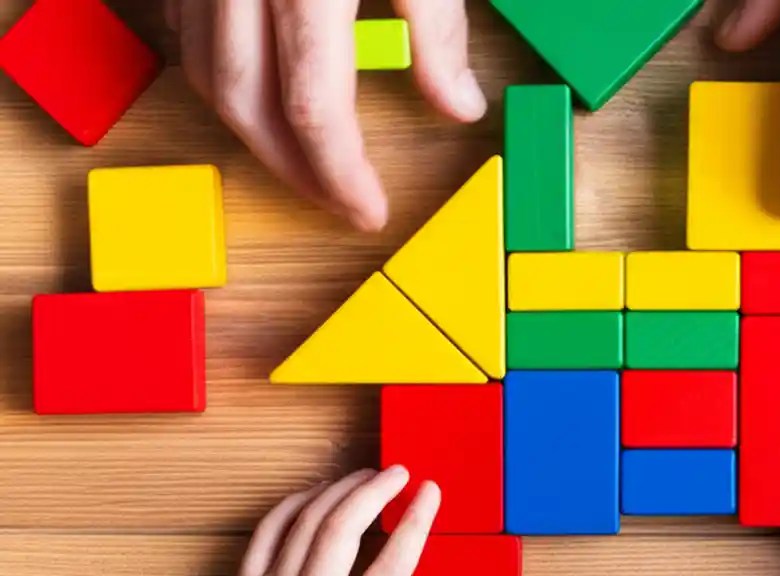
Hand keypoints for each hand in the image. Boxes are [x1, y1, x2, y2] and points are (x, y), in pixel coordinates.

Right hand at [167, 0, 486, 230]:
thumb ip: (438, 27)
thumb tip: (460, 106)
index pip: (313, 106)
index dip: (340, 172)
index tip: (368, 211)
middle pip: (245, 102)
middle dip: (290, 167)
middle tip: (336, 200)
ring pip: (205, 71)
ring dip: (251, 127)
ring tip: (305, 159)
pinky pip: (187, 29)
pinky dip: (222, 72)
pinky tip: (263, 92)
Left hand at [177, 467, 458, 575]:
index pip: (391, 566)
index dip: (415, 522)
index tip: (429, 493)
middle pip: (345, 528)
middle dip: (376, 490)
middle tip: (398, 472)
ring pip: (307, 523)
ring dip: (338, 490)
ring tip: (362, 476)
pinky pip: (266, 535)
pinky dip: (290, 506)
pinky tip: (310, 495)